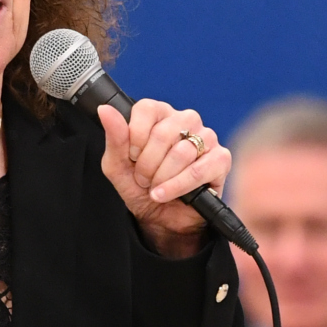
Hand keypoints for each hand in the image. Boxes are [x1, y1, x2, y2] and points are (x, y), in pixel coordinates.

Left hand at [97, 100, 227, 257]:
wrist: (159, 218)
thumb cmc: (140, 187)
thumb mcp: (118, 165)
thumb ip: (114, 137)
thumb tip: (105, 110)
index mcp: (160, 114)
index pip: (147, 108)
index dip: (135, 137)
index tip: (132, 156)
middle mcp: (186, 120)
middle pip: (163, 133)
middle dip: (147, 164)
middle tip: (143, 179)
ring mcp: (206, 138)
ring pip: (181, 152)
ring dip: (162, 178)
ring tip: (156, 187)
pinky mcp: (220, 160)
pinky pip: (199, 170)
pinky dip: (177, 186)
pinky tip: (165, 194)